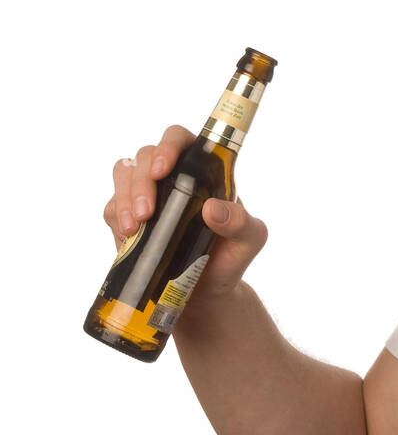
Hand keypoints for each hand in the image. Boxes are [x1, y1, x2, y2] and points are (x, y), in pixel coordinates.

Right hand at [103, 125, 267, 298]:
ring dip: (124, 196)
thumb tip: (212, 209)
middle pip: (146, 156)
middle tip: (147, 212)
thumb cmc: (230, 257)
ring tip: (135, 226)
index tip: (163, 168)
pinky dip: (116, 215)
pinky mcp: (128, 219)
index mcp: (202, 171)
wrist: (207, 293)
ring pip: (124, 174)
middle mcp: (172, 177)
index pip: (181, 141)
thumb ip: (241, 222)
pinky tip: (129, 234)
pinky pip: (111, 206)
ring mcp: (147, 196)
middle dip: (142, 180)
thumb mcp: (249, 239)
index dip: (168, 146)